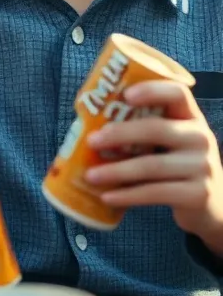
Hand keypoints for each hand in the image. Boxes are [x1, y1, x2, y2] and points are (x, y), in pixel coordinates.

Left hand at [86, 80, 222, 250]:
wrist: (211, 205)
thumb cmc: (176, 166)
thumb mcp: (168, 143)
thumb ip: (141, 130)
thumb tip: (86, 126)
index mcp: (190, 118)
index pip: (178, 93)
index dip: (152, 90)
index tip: (124, 95)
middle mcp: (201, 138)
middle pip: (156, 129)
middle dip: (119, 134)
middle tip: (91, 141)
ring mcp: (203, 167)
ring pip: (152, 165)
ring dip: (116, 171)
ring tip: (90, 176)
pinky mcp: (198, 195)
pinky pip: (156, 193)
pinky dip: (128, 195)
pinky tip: (107, 197)